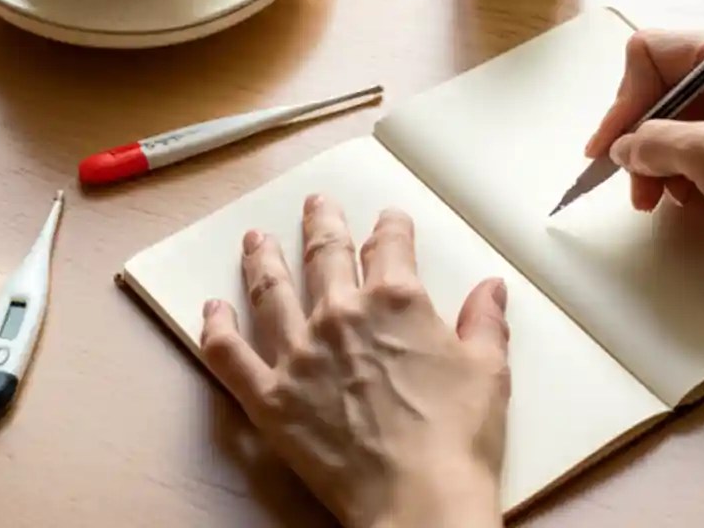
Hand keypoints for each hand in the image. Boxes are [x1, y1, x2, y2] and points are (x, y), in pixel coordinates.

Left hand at [199, 195, 509, 527]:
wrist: (418, 500)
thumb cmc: (458, 438)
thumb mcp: (488, 371)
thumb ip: (485, 322)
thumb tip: (491, 289)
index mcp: (397, 300)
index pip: (390, 246)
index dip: (390, 228)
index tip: (388, 220)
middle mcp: (342, 315)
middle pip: (325, 254)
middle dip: (322, 224)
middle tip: (316, 205)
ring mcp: (300, 354)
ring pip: (272, 291)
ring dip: (263, 260)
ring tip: (256, 239)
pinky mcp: (271, 397)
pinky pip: (230, 355)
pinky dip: (217, 329)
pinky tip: (212, 309)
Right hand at [585, 29, 703, 283]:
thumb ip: (654, 141)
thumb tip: (624, 147)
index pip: (657, 52)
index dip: (626, 99)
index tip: (611, 147)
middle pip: (667, 88)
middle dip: (642, 136)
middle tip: (632, 184)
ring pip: (681, 119)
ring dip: (659, 159)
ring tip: (655, 200)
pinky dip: (685, 169)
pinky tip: (686, 199)